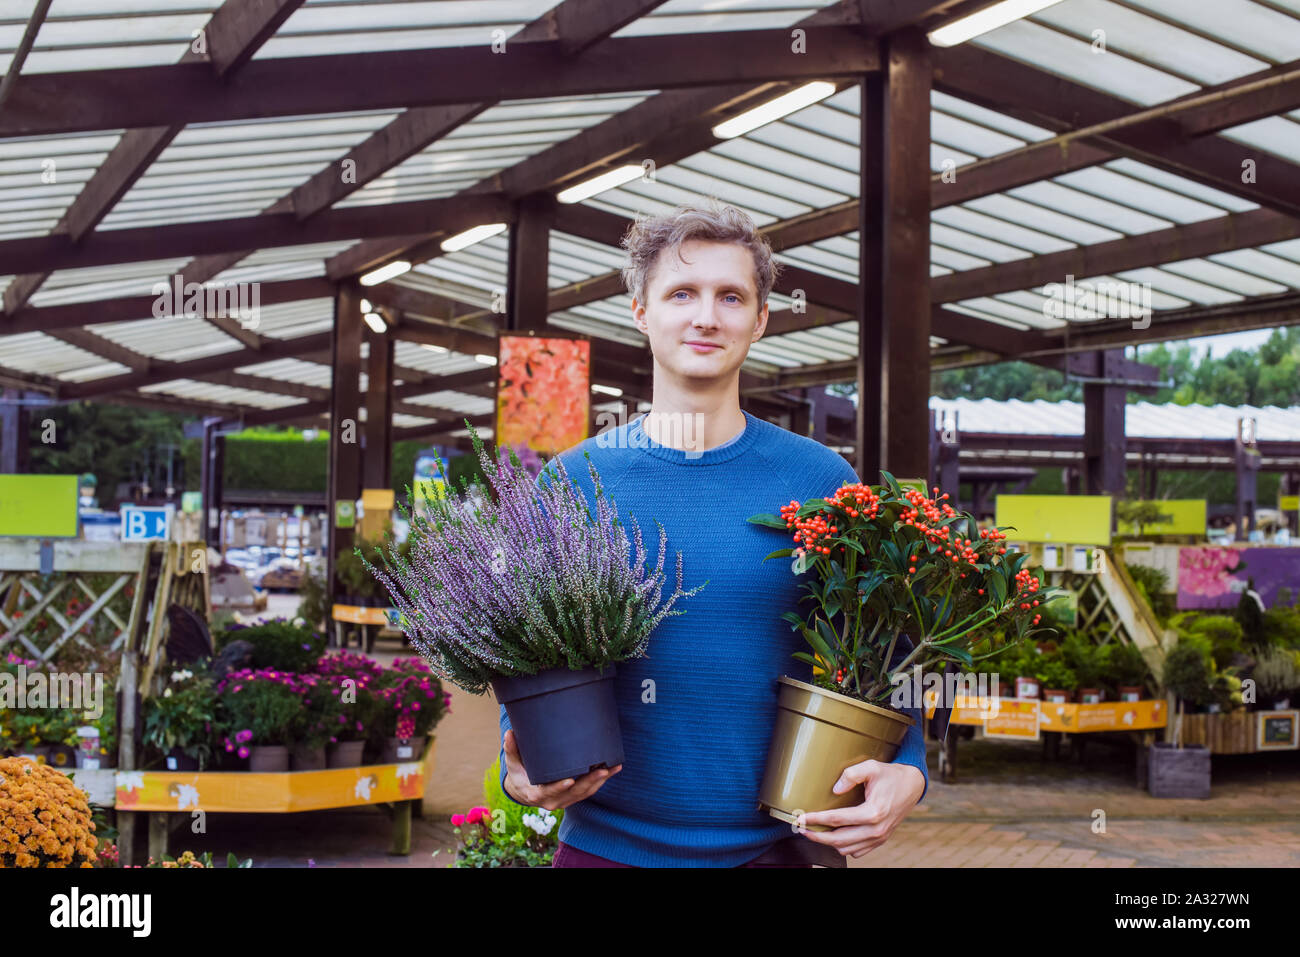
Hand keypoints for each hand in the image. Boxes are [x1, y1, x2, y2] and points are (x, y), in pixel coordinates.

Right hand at [501, 728, 621, 810]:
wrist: (524, 790)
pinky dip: (600, 782)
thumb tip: (508, 733)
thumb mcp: (513, 764)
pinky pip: (588, 791)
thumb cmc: (519, 774)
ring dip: (600, 781)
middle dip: (590, 782)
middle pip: (574, 793)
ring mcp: (565, 800)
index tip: (570, 780)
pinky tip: (612, 770)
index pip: (550, 792)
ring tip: (614, 768)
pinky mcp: (573, 797)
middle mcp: (553, 801)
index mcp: (537, 794)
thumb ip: (511, 749)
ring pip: (585, 793)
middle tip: (603, 770)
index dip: (560, 787)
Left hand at [794, 761, 923, 858]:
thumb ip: (852, 774)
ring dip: (828, 843)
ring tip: (814, 831)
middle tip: (800, 828)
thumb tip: (835, 789)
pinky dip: (843, 847)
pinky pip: (857, 851)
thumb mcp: (871, 767)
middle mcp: (876, 829)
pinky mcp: (880, 840)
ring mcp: (879, 837)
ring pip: (846, 849)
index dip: (816, 819)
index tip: (801, 818)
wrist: (912, 786)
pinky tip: (833, 836)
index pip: (837, 820)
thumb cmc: (890, 775)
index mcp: (873, 812)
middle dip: (816, 835)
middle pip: (838, 840)